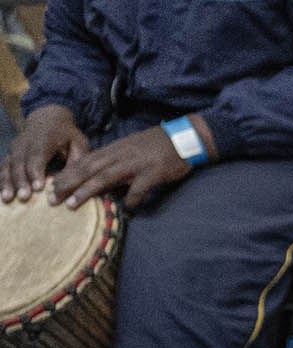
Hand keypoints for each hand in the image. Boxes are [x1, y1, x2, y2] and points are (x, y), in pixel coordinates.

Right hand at [3, 106, 85, 198]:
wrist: (47, 119)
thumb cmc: (67, 135)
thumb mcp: (78, 143)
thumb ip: (77, 161)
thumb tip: (75, 181)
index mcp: (44, 139)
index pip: (37, 156)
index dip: (36, 172)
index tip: (38, 188)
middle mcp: (25, 142)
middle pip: (20, 163)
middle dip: (21, 181)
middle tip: (23, 197)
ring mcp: (14, 148)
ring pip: (8, 166)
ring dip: (7, 183)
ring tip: (7, 199)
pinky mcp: (9, 154)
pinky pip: (3, 168)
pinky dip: (2, 180)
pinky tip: (2, 194)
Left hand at [51, 124, 198, 211]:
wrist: (183, 137)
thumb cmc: (156, 145)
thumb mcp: (130, 149)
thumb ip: (114, 161)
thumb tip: (99, 178)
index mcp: (114, 149)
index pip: (84, 161)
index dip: (67, 174)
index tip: (52, 186)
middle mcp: (120, 155)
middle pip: (88, 169)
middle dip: (68, 183)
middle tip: (52, 198)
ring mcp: (136, 164)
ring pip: (105, 177)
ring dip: (87, 190)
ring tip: (72, 204)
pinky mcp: (152, 172)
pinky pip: (138, 188)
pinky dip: (130, 200)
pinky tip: (126, 210)